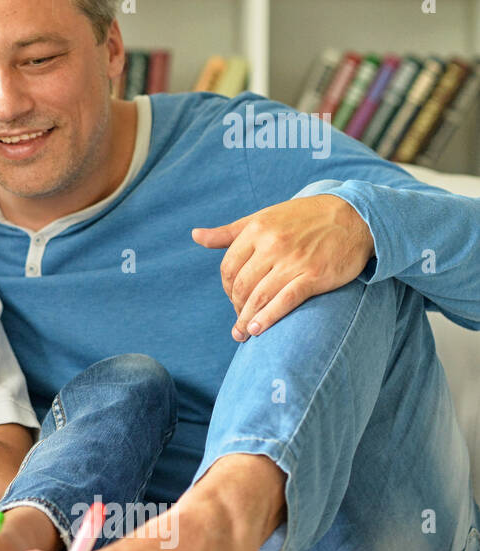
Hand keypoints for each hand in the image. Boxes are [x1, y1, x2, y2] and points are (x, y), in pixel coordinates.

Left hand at [191, 195, 373, 341]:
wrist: (355, 217)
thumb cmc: (304, 218)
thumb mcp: (264, 217)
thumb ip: (229, 232)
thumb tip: (195, 235)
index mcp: (257, 229)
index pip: (228, 267)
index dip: (225, 287)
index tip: (232, 297)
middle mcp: (272, 245)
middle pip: (240, 285)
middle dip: (235, 306)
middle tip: (238, 318)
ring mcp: (293, 261)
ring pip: (259, 297)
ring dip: (246, 319)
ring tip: (242, 333)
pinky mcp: (314, 276)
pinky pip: (284, 302)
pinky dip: (267, 318)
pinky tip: (257, 329)